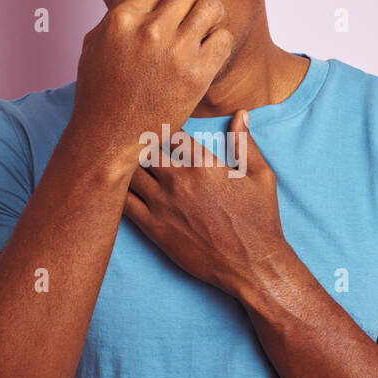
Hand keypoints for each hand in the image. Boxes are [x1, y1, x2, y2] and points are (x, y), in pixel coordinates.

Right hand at [70, 0, 232, 169]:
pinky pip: (223, 38)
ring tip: (206, 26)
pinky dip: (220, 39)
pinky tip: (209, 49)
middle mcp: (149, 31)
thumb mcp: (98, 42)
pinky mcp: (196, 76)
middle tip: (197, 8)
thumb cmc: (99, 91)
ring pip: (211, 7)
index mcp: (122, 19)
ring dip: (212, 13)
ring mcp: (174, 53)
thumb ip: (119, 5)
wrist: (108, 137)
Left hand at [123, 109, 290, 297]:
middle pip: (142, 147)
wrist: (251, 263)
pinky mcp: (153, 228)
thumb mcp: (261, 175)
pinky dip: (116, 192)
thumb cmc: (259, 219)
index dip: (160, 125)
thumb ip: (244, 142)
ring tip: (123, 162)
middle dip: (138, 142)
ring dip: (125, 165)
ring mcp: (162, 204)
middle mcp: (178, 179)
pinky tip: (117, 189)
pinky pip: (123, 203)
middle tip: (134, 143)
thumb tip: (241, 113)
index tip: (157, 127)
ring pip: (128, 172)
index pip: (167, 129)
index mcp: (202, 163)